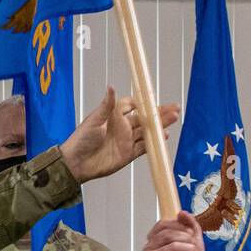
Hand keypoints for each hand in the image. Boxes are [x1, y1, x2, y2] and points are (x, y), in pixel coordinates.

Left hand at [60, 86, 179, 182]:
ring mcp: (126, 140)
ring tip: (174, 118)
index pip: (132, 105)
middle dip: (159, 113)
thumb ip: (106, 106)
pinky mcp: (128, 154)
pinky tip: (164, 136)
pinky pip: (144, 147)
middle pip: (144, 117)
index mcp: (114, 116)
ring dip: (160, 126)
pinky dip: (154, 143)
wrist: (77, 163)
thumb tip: (111, 87)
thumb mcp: (93, 120)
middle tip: (174, 107)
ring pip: (147, 131)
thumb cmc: (81, 140)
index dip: (143, 102)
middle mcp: (122, 127)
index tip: (153, 99)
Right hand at [144, 211, 226, 250]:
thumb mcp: (193, 236)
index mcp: (154, 238)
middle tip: (195, 244)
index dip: (178, 226)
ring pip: (172, 247)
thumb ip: (188, 222)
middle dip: (185, 238)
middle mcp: (148, 248)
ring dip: (188, 249)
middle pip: (167, 235)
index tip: (190, 232)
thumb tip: (181, 213)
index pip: (162, 225)